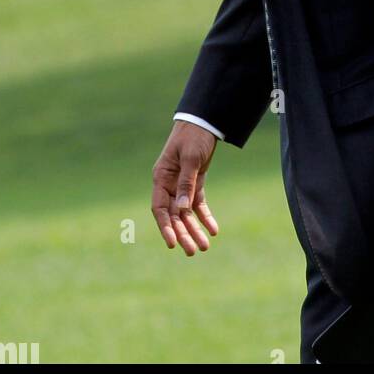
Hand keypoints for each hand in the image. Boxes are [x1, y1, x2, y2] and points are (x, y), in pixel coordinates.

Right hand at [152, 121, 219, 254]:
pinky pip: (198, 204)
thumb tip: (182, 210)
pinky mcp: (195, 183)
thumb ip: (186, 183)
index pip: (159, 208)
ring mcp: (181, 185)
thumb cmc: (193, 137)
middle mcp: (169, 184)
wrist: (204, 122)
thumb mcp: (191, 158)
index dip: (165, 226)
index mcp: (161, 177)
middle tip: (192, 251)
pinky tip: (213, 230)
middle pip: (174, 215)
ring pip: (186, 213)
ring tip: (204, 247)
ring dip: (194, 229)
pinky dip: (205, 217)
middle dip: (183, 234)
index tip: (172, 243)